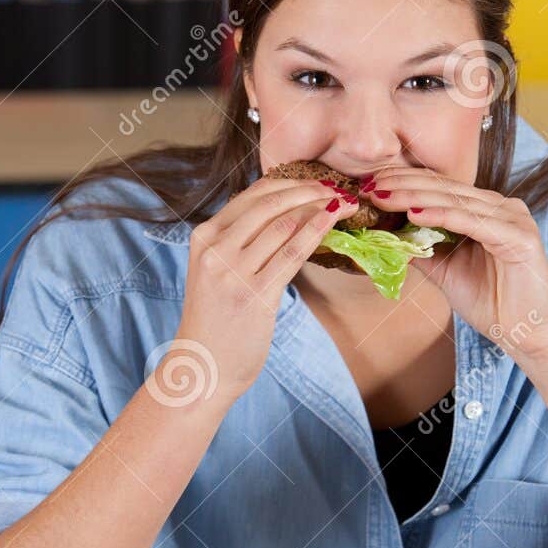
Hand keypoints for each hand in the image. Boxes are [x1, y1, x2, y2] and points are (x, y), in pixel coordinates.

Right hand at [167, 175, 358, 402]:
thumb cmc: (216, 319)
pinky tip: (334, 221)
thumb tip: (287, 211)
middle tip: (337, 189)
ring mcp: (232, 272)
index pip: (251, 196)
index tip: (316, 182)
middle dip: (309, 190)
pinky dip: (317, 232)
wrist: (203, 366)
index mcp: (204, 236)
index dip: (289, 183)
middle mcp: (215, 248)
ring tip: (344, 204)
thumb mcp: (216, 270)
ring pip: (285, 225)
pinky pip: (293, 253)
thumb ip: (240, 241)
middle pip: (270, 204)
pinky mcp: (254, 294)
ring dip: (319, 209)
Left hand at [364, 165, 547, 371]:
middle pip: (445, 189)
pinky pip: (472, 221)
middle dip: (404, 185)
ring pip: (455, 201)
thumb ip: (421, 248)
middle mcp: (503, 207)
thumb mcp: (445, 270)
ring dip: (415, 197)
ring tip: (383, 197)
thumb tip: (384, 234)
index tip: (370, 185)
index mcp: (487, 210)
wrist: (526, 335)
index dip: (405, 183)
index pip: (441, 188)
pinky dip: (441, 216)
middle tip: (369, 186)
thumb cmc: (491, 304)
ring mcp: (513, 218)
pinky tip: (413, 214)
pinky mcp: (519, 236)